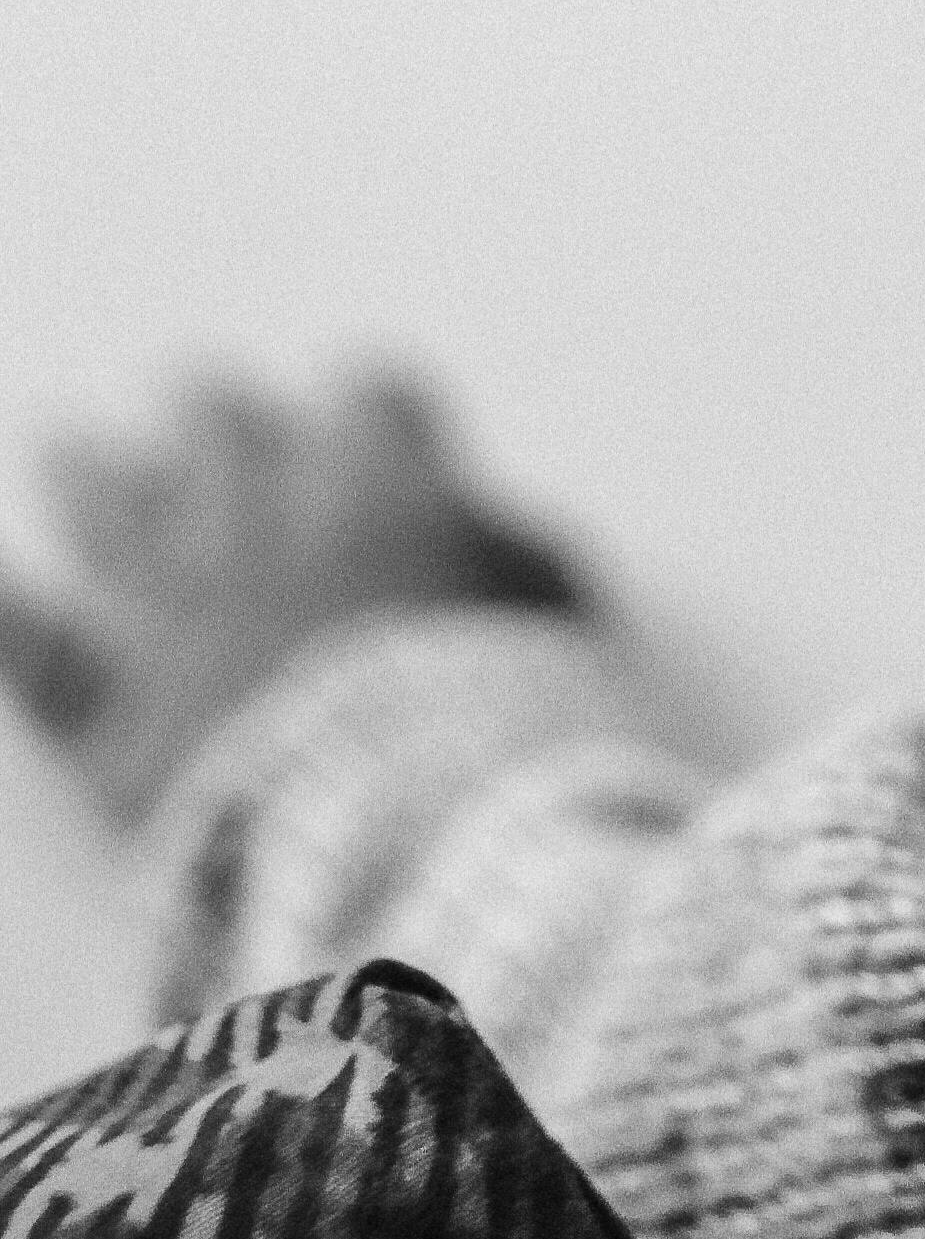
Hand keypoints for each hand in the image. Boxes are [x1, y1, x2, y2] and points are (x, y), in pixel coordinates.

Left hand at [0, 371, 585, 822]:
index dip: (371, 410)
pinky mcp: (130, 726)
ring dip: (92, 480)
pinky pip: (50, 666)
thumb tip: (497, 534)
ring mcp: (192, 627)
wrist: (419, 839)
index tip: (365, 407)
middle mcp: (278, 539)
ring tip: (64, 445)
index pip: (374, 410)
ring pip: (123, 525)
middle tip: (196, 399)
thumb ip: (515, 559)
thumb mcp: (556, 626)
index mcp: (390, 499)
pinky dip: (15, 624)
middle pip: (227, 442)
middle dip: (212, 421)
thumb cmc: (506, 733)